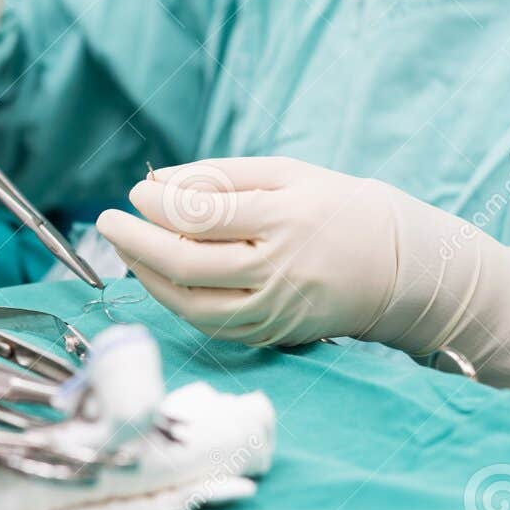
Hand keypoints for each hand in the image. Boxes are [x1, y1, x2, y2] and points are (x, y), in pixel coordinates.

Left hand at [97, 157, 509, 407]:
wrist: (402, 269)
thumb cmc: (338, 209)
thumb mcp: (288, 175)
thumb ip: (221, 178)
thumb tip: (157, 184)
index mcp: (288, 218)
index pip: (204, 214)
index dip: (159, 205)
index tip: (135, 194)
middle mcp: (280, 268)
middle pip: (189, 261)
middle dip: (137, 242)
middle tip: (108, 222)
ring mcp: (274, 309)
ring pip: (191, 301)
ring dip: (148, 275)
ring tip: (126, 248)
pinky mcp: (271, 334)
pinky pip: (208, 322)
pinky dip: (174, 300)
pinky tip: (157, 278)